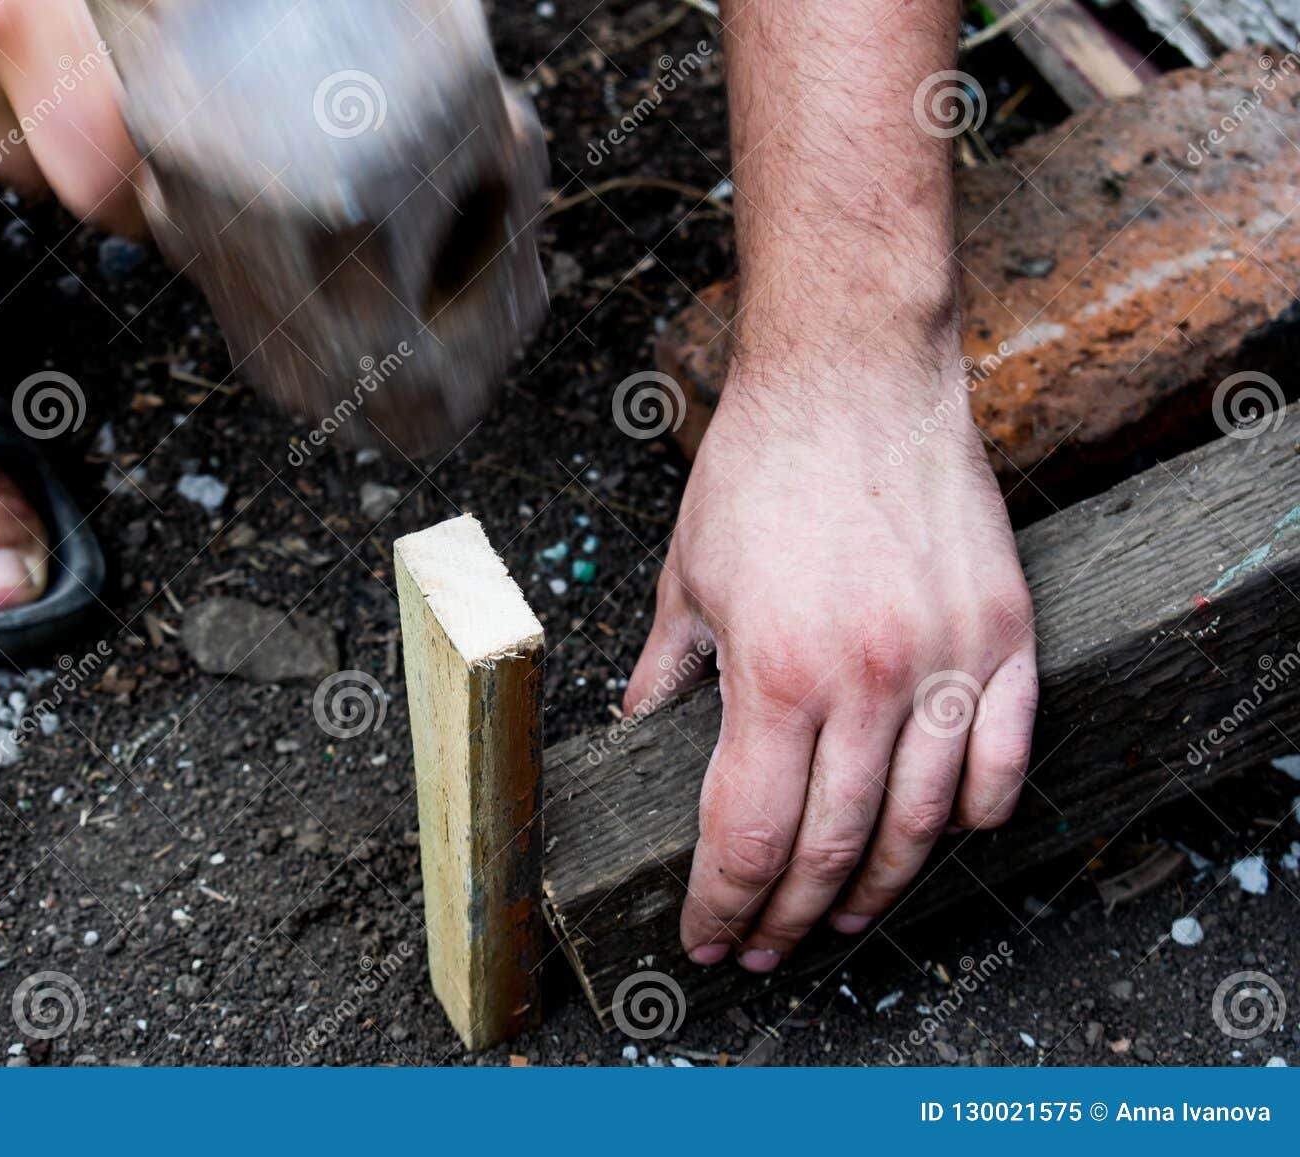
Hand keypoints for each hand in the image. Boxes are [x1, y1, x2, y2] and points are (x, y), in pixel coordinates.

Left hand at [624, 360, 1037, 970]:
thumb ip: (665, 667)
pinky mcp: (1007, 633)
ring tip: (843, 919)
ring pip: (922, 823)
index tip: (707, 939)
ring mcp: (949, 659)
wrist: (854, 376)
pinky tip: (940, 837)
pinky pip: (1004, 759)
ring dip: (880, 888)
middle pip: (832, 848)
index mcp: (775, 674)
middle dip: (788, 917)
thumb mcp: (686, 575)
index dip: (724, 904)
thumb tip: (636, 727)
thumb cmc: (761, 467)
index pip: (747, 835)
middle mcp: (869, 681)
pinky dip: (974, 814)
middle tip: (766, 948)